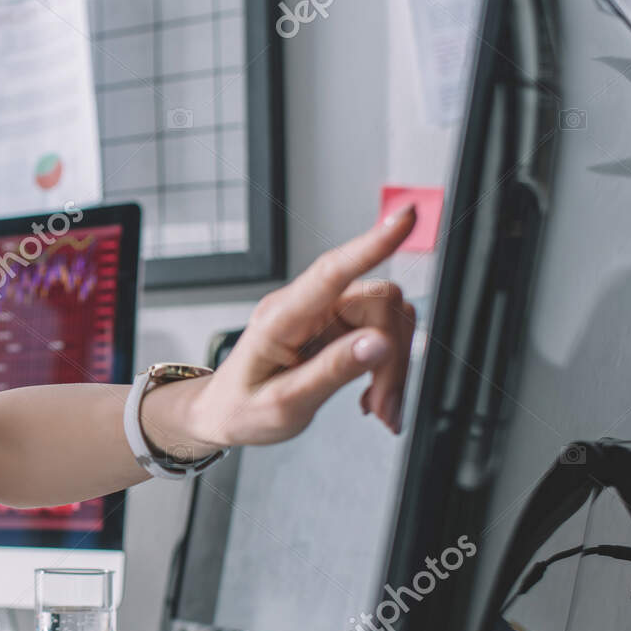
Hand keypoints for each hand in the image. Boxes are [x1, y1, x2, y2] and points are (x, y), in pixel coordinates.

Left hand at [183, 205, 418, 447]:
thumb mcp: (283, 404)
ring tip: (378, 406)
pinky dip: (388, 368)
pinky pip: (383, 334)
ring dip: (394, 366)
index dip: (372, 244)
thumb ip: (331, 371)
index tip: (405, 217)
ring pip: (388, 319)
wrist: (225, 413)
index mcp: (280, 319)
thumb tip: (378, 344)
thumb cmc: (242, 408)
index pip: (331, 272)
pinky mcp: (339, 328)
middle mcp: (306, 308)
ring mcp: (325, 316)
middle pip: (379, 302)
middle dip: (393, 355)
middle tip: (384, 404)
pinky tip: (370, 395)